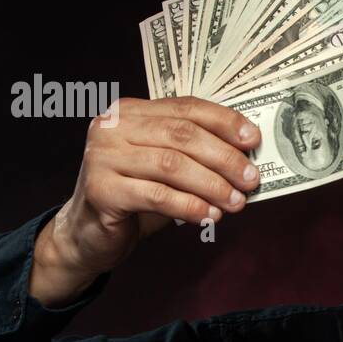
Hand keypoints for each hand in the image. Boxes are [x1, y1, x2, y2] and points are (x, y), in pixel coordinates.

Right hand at [30, 96, 261, 306]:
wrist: (89, 233)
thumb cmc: (136, 196)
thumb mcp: (165, 167)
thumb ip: (195, 154)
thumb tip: (246, 158)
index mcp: (130, 112)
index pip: (185, 107)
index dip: (224, 121)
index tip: (253, 140)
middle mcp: (112, 127)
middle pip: (181, 135)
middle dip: (224, 157)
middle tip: (250, 179)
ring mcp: (102, 157)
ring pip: (172, 164)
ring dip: (212, 185)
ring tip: (236, 202)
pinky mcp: (101, 190)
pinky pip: (158, 195)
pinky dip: (190, 206)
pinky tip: (210, 216)